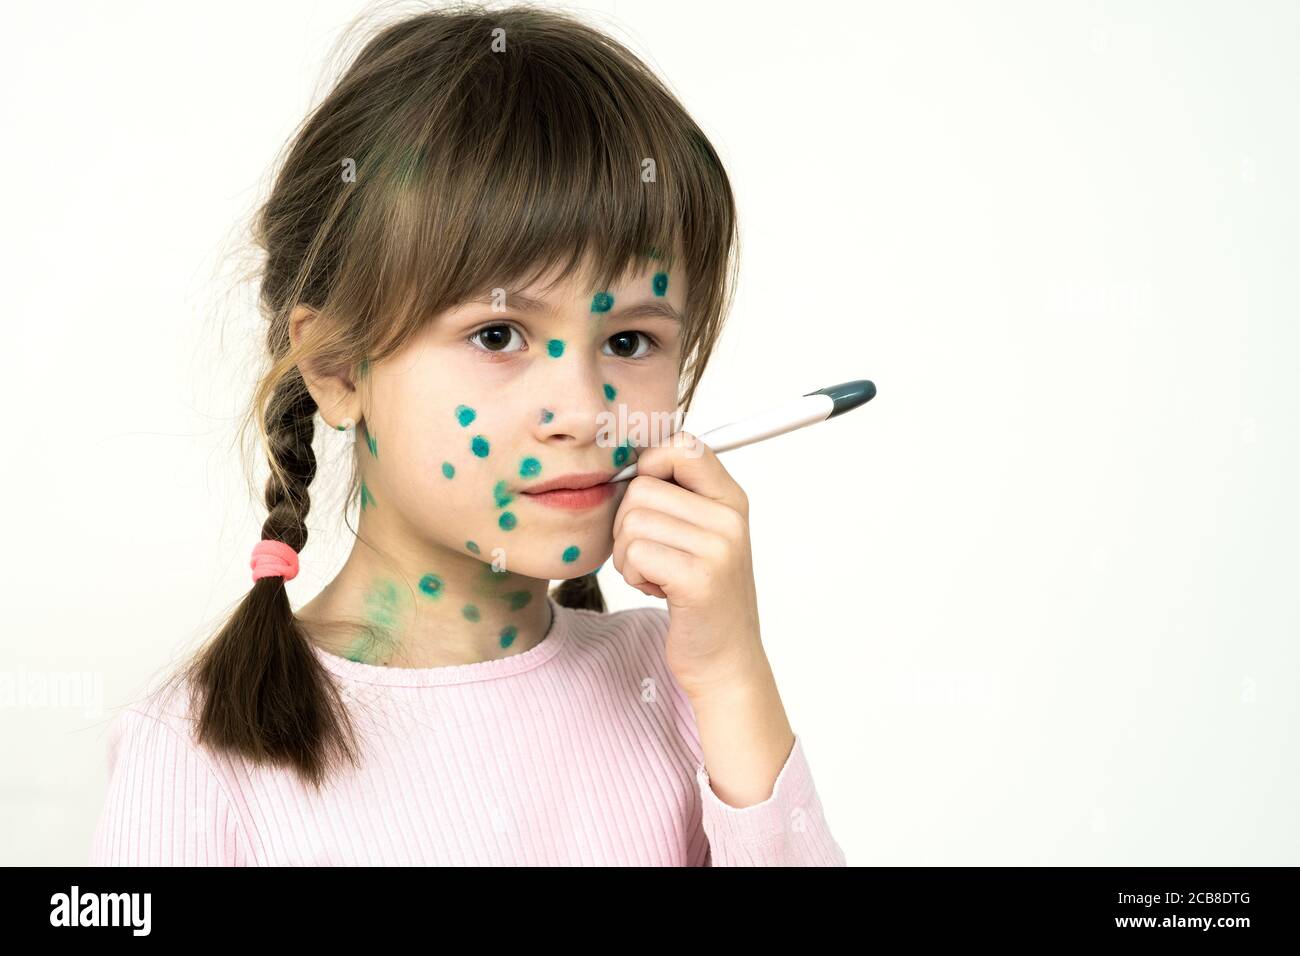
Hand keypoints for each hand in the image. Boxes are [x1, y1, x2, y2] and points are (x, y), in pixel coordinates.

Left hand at [610, 431, 766, 699]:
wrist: (724, 660)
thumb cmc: (700, 596)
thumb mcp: (700, 536)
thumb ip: (676, 496)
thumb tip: (629, 462)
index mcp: (731, 499)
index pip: (684, 445)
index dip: (650, 465)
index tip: (647, 499)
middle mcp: (730, 518)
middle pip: (643, 487)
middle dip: (628, 523)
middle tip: (651, 554)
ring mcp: (718, 548)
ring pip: (633, 521)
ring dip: (628, 553)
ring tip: (655, 574)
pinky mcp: (699, 579)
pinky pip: (636, 552)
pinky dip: (632, 573)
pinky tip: (656, 589)